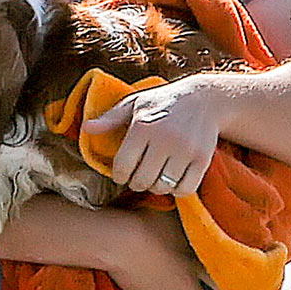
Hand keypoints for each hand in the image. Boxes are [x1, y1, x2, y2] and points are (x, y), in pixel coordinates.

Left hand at [82, 75, 219, 197]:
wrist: (204, 99)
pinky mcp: (202, 159)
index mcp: (143, 126)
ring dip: (155, 187)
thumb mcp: (134, 104)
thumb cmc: (161, 102)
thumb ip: (110, 118)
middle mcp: (164, 139)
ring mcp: (185, 150)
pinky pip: (185, 188)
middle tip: (137, 178)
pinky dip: (176, 190)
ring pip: (163, 186)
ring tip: (154, 178)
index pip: (123, 165)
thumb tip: (86, 128)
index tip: (121, 175)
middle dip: (136, 184)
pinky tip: (172, 180)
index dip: (119, 176)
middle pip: (142, 180)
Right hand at [104, 208, 213, 289]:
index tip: (199, 277)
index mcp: (193, 268)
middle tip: (183, 287)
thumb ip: (186, 225)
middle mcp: (182, 288)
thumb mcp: (172, 218)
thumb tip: (191, 218)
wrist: (116, 241)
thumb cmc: (143, 226)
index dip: (206, 284)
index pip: (210, 289)